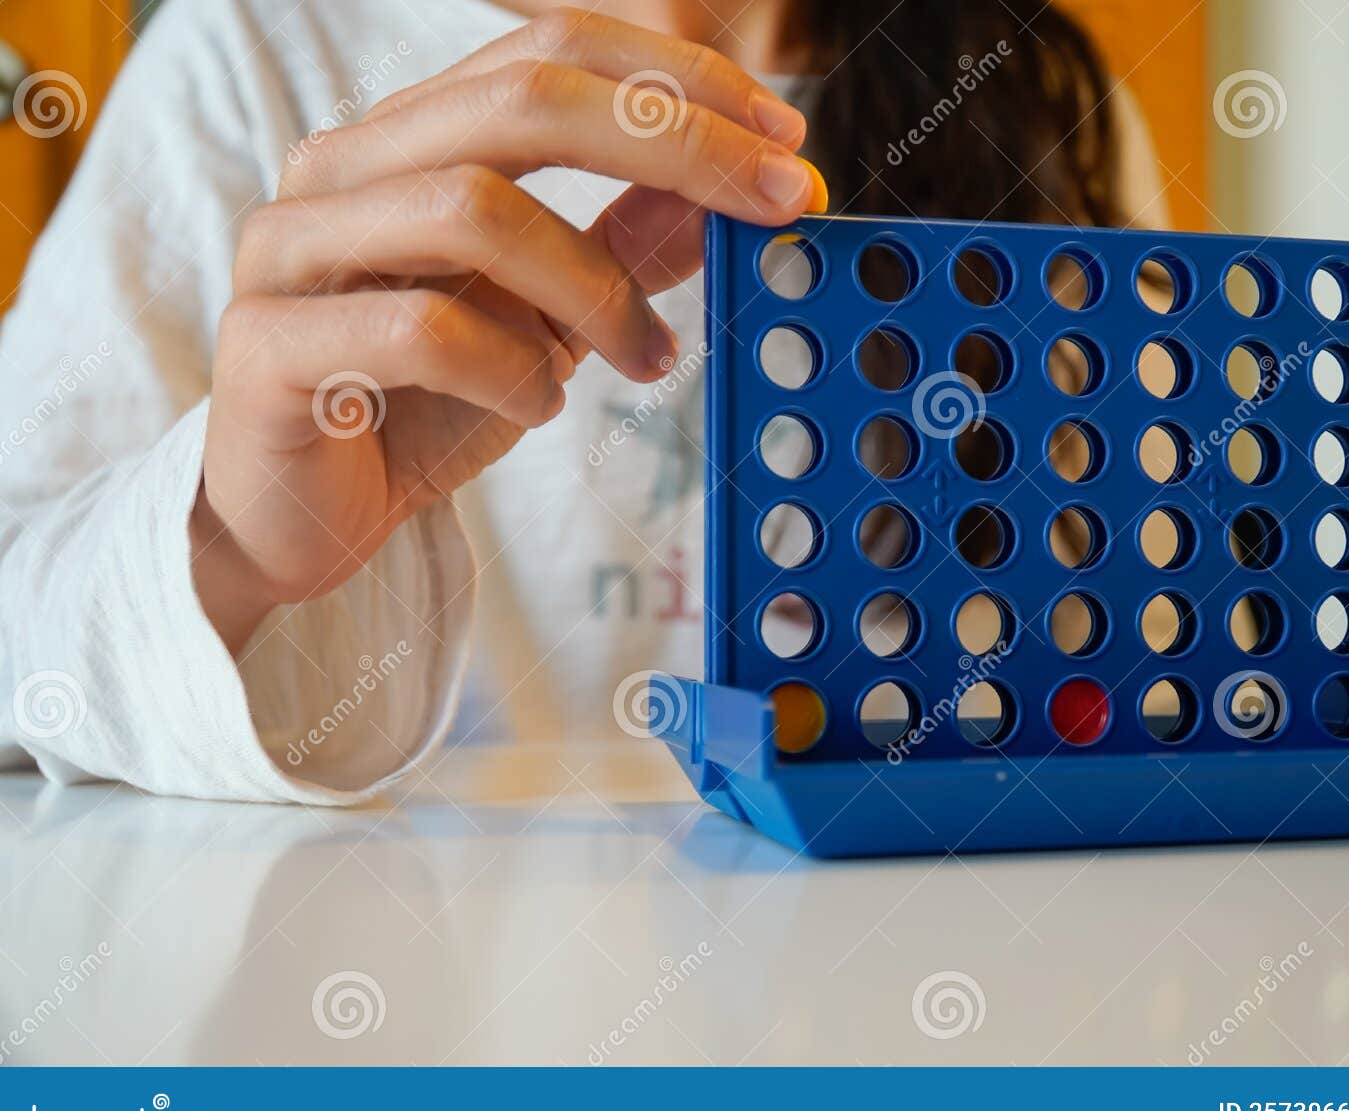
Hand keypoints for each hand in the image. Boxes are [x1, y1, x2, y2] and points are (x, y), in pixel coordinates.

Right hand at [192, 9, 822, 651]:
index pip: (549, 55)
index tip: (783, 141)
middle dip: (674, 143)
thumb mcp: (549, 325)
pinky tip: (538, 405)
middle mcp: (341, 170)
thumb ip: (622, 249)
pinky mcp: (269, 345)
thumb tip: (724, 196)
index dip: (677, 82)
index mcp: (407, 142)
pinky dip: (512, 370)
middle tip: (775, 206)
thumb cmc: (420, 410)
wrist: (299, 522)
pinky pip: (420, 328)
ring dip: (597, 289)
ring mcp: (293, 249)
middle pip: (523, 100)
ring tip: (646, 358)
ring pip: (474, 208)